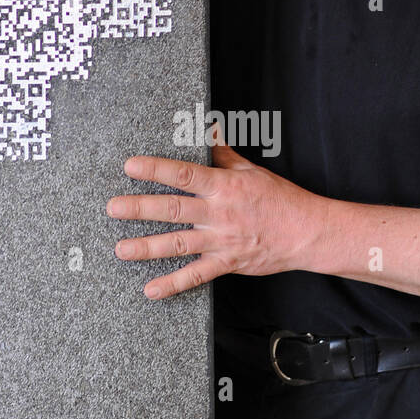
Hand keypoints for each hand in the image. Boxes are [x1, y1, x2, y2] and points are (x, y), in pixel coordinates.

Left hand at [106, 130, 325, 299]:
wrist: (307, 233)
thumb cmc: (279, 199)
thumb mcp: (251, 171)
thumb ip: (223, 153)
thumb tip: (208, 129)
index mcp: (224, 187)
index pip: (184, 175)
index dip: (156, 169)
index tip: (130, 166)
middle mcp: (219, 214)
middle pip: (173, 209)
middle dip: (140, 208)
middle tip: (112, 208)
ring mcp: (221, 241)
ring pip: (178, 244)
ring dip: (147, 247)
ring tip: (121, 248)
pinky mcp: (226, 263)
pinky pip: (196, 276)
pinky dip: (173, 284)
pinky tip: (151, 290)